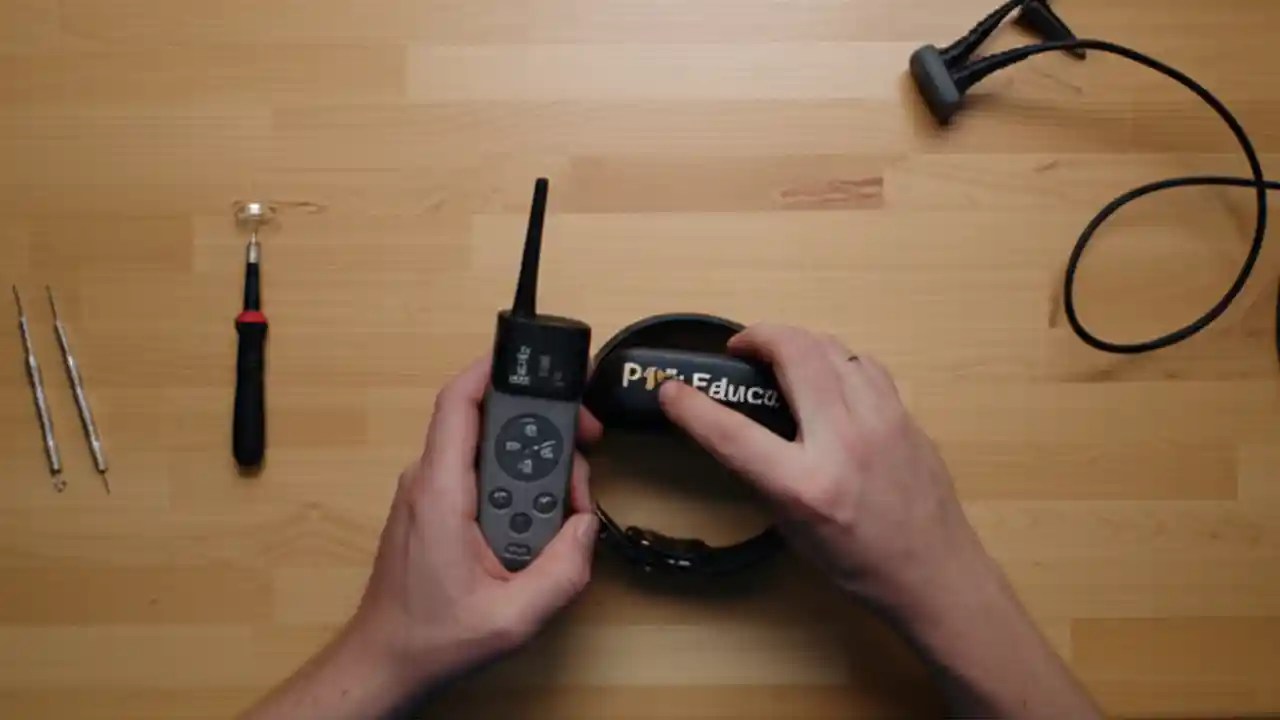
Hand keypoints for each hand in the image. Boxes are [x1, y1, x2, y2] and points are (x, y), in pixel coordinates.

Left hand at [243, 357, 600, 719]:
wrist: (385, 663)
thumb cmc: (431, 639)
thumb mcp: (511, 618)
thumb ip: (561, 573)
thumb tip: (587, 529)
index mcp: (440, 492)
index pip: (459, 402)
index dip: (495, 367)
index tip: (538, 358)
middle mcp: (429, 481)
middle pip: (490, 422)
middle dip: (546, 426)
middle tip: (588, 442)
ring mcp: (430, 493)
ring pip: (491, 451)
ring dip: (537, 466)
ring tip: (568, 505)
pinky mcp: (437, 508)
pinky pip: (482, 475)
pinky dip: (518, 486)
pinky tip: (539, 521)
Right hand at [658, 324, 976, 609]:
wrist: (935, 574)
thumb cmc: (857, 563)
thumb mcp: (791, 527)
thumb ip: (764, 473)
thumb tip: (738, 429)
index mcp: (806, 485)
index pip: (734, 433)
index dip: (692, 406)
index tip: (671, 388)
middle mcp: (845, 442)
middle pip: (796, 353)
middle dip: (760, 337)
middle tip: (742, 350)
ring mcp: (883, 421)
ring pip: (834, 347)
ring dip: (800, 343)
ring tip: (783, 359)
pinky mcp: (906, 415)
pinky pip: (865, 366)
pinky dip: (837, 361)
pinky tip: (828, 378)